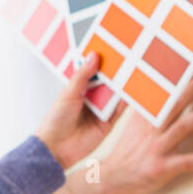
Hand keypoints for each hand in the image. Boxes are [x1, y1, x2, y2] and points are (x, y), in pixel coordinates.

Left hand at [35, 52, 126, 168]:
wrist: (57, 149)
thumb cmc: (56, 119)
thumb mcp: (69, 93)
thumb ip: (83, 76)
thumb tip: (94, 55)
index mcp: (79, 87)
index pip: (93, 70)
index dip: (102, 59)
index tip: (113, 44)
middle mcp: (91, 97)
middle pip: (107, 81)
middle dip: (117, 70)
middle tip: (130, 54)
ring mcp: (101, 109)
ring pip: (115, 94)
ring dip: (124, 84)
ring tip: (136, 69)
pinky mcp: (108, 122)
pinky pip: (120, 110)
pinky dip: (126, 102)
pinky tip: (134, 91)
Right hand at [92, 67, 192, 193]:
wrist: (111, 179)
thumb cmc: (126, 152)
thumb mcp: (132, 126)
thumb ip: (147, 110)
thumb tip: (155, 90)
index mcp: (144, 119)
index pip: (160, 93)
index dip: (175, 78)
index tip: (190, 64)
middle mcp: (151, 131)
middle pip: (173, 106)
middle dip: (191, 89)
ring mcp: (157, 149)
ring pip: (181, 129)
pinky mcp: (163, 169)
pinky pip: (186, 163)